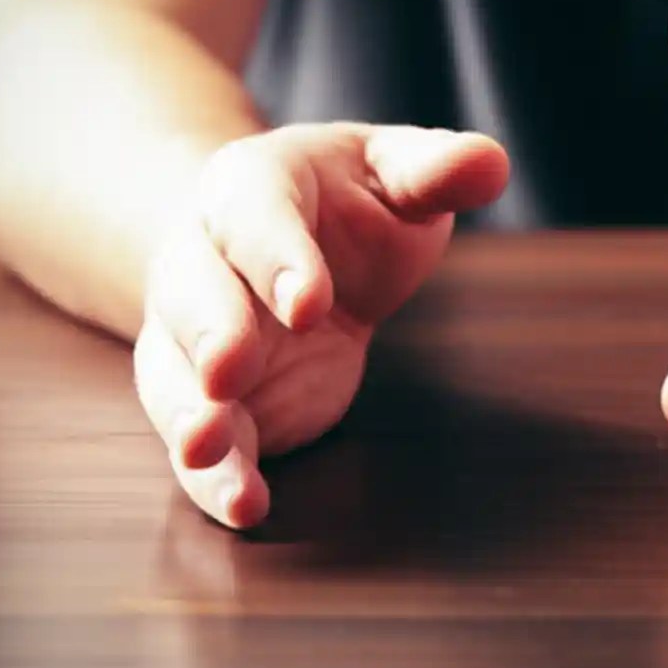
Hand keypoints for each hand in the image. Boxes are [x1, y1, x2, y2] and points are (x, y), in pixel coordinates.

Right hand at [135, 123, 508, 527]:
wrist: (285, 246)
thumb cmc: (349, 202)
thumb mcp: (393, 172)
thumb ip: (435, 170)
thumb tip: (492, 162)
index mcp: (249, 189)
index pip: (253, 217)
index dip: (277, 259)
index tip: (310, 304)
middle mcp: (202, 260)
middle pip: (191, 295)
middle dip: (209, 333)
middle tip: (230, 371)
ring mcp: (195, 337)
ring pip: (175, 375)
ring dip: (188, 414)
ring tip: (207, 448)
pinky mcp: (212, 400)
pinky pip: (201, 438)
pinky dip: (214, 475)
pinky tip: (245, 505)